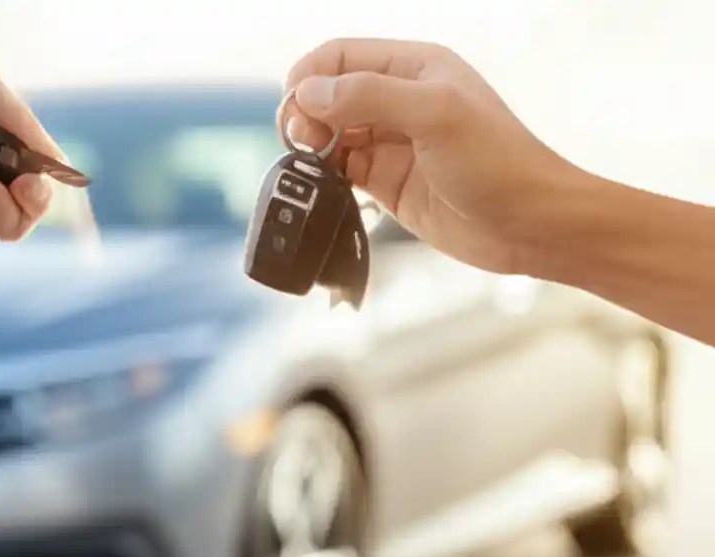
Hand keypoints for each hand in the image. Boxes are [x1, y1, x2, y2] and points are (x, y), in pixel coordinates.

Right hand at [281, 39, 590, 274]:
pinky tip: (322, 186)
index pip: (339, 56)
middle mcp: (399, 100)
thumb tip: (307, 94)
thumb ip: (369, 96)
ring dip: (310, 147)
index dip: (309, 77)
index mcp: (414, 68)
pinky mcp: (386, 183)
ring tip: (312, 166)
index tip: (296, 110)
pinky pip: (339, 170)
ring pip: (328, 133)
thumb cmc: (499, 164)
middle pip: (327, 94)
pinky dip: (321, 176)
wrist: (532, 227)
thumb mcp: (436, 115)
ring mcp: (391, 143)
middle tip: (304, 143)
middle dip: (304, 114)